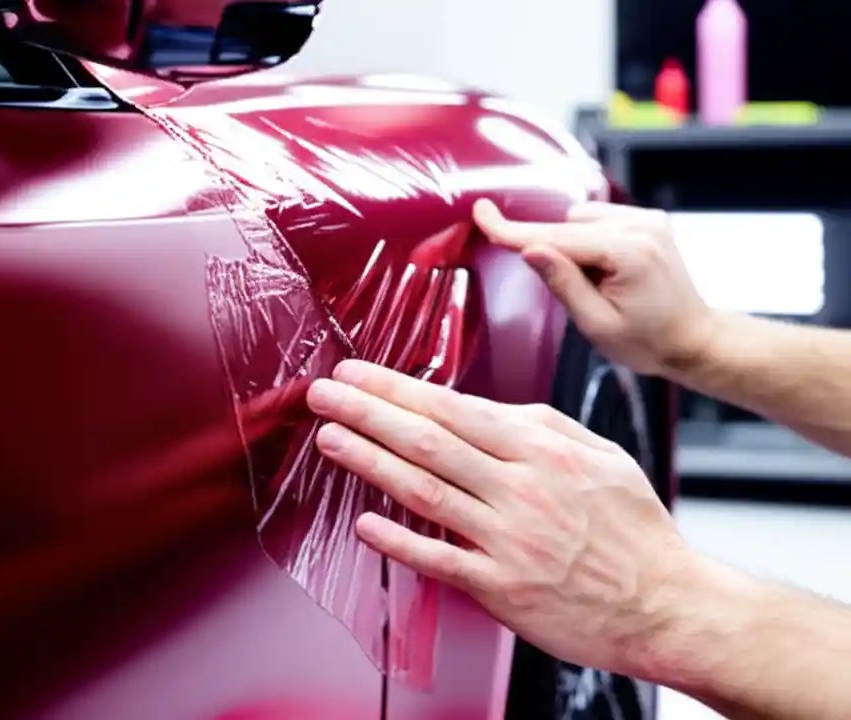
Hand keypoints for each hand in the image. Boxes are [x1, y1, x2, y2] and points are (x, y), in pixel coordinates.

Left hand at [306, 360, 691, 676]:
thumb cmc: (634, 531)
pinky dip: (397, 540)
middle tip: (323, 393)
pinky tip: (362, 523)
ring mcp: (508, 539)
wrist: (668, 605)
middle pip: (428, 441)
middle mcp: (521, 489)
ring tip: (329, 439)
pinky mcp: (502, 587)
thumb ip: (542, 427)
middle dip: (368, 412)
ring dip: (370, 462)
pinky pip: (439, 558)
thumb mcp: (601, 457)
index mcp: (542, 451)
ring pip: (425, 490)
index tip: (357, 373)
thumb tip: (486, 408)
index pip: (453, 409)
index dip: (397, 389)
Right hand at [474, 199, 717, 376]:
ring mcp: (646, 219)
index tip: (482, 213)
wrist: (693, 339)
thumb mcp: (596, 324)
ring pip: (578, 219)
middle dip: (548, 251)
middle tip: (570, 291)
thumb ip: (563, 284)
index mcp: (628, 252)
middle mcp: (639, 226)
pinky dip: (588, 239)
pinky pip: (597, 219)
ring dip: (571, 245)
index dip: (513, 230)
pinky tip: (604, 269)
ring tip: (594, 284)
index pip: (555, 237)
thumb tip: (531, 250)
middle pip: (565, 226)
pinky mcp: (648, 219)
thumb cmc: (648, 342)